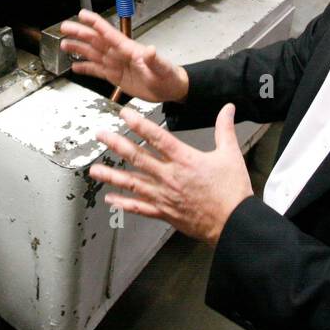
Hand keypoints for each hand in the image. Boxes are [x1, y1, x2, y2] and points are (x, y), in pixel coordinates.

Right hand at [60, 9, 189, 103]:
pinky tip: (75, 67)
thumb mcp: (163, 69)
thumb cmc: (168, 77)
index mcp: (129, 49)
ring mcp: (116, 64)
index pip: (109, 34)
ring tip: (64, 44)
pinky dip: (86, 68)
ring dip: (79, 49)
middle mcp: (119, 54)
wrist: (171, 89)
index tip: (83, 14)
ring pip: (93, 54)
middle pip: (96, 41)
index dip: (96, 24)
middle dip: (80, 33)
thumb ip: (155, 60)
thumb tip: (151, 50)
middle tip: (65, 27)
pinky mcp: (116, 76)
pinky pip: (97, 70)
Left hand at [92, 104, 252, 244]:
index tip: (124, 115)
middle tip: (100, 135)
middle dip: (116, 144)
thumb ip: (225, 129)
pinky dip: (123, 204)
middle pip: (137, 157)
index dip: (139, 124)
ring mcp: (164, 196)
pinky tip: (110, 198)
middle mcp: (170, 177)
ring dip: (112, 175)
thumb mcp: (231, 155)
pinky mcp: (164, 213)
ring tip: (94, 169)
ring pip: (132, 183)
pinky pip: (139, 208)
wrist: (234, 222)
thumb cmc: (233, 191)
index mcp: (185, 160)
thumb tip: (228, 107)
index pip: (157, 137)